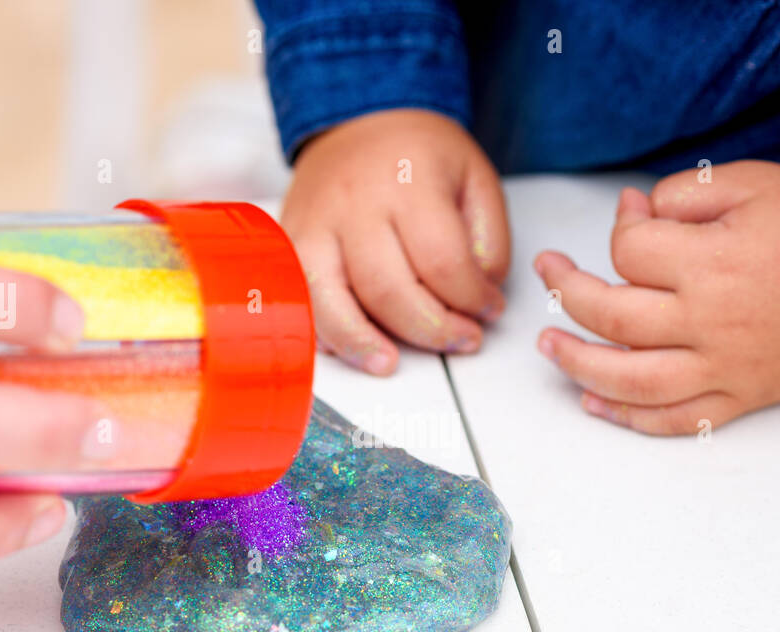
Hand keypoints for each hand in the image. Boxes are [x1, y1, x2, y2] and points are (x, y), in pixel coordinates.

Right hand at [281, 108, 509, 372]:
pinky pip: (299, 298)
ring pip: (331, 300)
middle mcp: (354, 204)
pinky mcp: (290, 244)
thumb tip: (479, 296)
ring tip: (389, 364)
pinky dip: (321, 331)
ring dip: (361, 343)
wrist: (359, 119)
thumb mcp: (475, 177)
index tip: (489, 309)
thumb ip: (488, 238)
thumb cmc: (418, 154)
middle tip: (460, 339)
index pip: (443, 262)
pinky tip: (348, 346)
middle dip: (430, 329)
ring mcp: (314, 225)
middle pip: (389, 289)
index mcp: (408, 182)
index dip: (472, 300)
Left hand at [535, 160, 779, 433]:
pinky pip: (675, 419)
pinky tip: (595, 403)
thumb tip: (631, 211)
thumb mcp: (752, 183)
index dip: (621, 229)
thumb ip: (682, 195)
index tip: (631, 217)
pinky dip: (629, 418)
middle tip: (548, 272)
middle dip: (567, 293)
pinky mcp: (742, 396)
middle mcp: (713, 321)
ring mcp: (726, 366)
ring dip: (578, 364)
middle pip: (613, 317)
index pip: (631, 252)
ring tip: (548, 347)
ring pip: (631, 379)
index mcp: (715, 262)